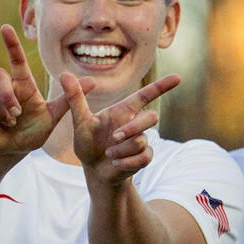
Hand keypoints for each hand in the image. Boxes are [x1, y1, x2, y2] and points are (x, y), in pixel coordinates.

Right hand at [0, 26, 64, 162]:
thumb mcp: (53, 117)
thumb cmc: (33, 131)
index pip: (16, 58)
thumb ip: (69, 99)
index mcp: (23, 84)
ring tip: (10, 123)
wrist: (13, 150)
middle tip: (17, 113)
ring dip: (1, 114)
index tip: (5, 28)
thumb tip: (93, 82)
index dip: (11, 43)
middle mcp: (6, 86)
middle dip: (6, 95)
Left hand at [60, 66, 178, 192]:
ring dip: (121, 150)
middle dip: (134, 128)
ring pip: (141, 142)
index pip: (147, 94)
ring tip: (108, 153)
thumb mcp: (80, 122)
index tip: (178, 78)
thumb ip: (75, 99)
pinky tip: (116, 162)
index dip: (162, 86)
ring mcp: (142, 140)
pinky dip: (125, 162)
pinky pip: (143, 158)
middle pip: (151, 118)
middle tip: (114, 138)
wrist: (94, 169)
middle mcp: (136, 123)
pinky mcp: (144, 157)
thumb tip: (64, 74)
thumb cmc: (88, 142)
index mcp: (124, 110)